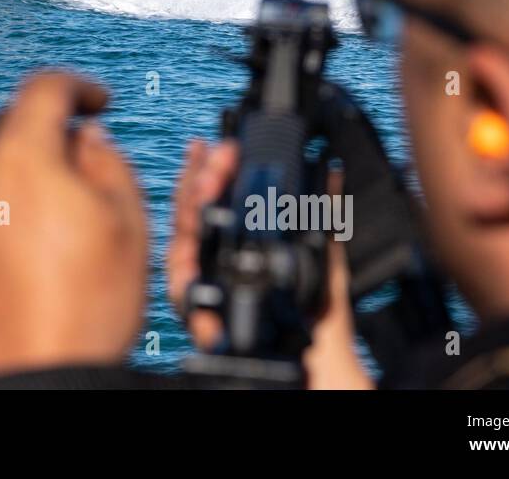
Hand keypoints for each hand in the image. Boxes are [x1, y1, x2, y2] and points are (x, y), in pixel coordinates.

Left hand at [0, 72, 147, 373]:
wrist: (35, 379)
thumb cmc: (87, 305)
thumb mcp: (128, 220)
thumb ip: (107, 160)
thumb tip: (84, 140)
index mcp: (21, 154)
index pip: (45, 87)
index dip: (80, 86)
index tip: (100, 102)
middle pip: (8, 123)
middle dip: (46, 126)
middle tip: (83, 150)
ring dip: (20, 167)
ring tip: (61, 204)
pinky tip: (30, 242)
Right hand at [166, 139, 373, 388]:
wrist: (319, 364)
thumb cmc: (314, 316)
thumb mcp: (321, 257)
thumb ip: (321, 215)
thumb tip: (329, 172)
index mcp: (233, 243)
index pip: (210, 197)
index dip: (207, 168)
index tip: (215, 143)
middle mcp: (210, 261)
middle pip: (189, 212)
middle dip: (200, 178)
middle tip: (218, 157)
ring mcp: (202, 286)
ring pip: (179, 241)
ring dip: (190, 209)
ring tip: (208, 187)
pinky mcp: (200, 313)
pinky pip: (182, 289)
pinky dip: (184, 266)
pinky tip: (194, 245)